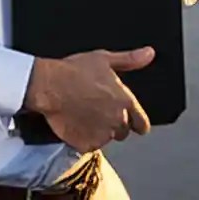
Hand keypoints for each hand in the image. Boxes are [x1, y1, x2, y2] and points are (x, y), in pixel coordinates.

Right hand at [23, 47, 154, 152]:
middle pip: (123, 132)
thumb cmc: (74, 70)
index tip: (128, 120)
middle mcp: (118, 121)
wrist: (48, 85)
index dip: (136, 122)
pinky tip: (75, 124)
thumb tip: (149, 54)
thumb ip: (130, 60)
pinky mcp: (87, 144)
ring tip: (83, 115)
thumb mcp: (103, 59)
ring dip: (99, 131)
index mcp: (126, 102)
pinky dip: (84, 138)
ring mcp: (102, 134)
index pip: (142, 124)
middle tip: (96, 111)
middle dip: (113, 124)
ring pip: (106, 138)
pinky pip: (90, 145)